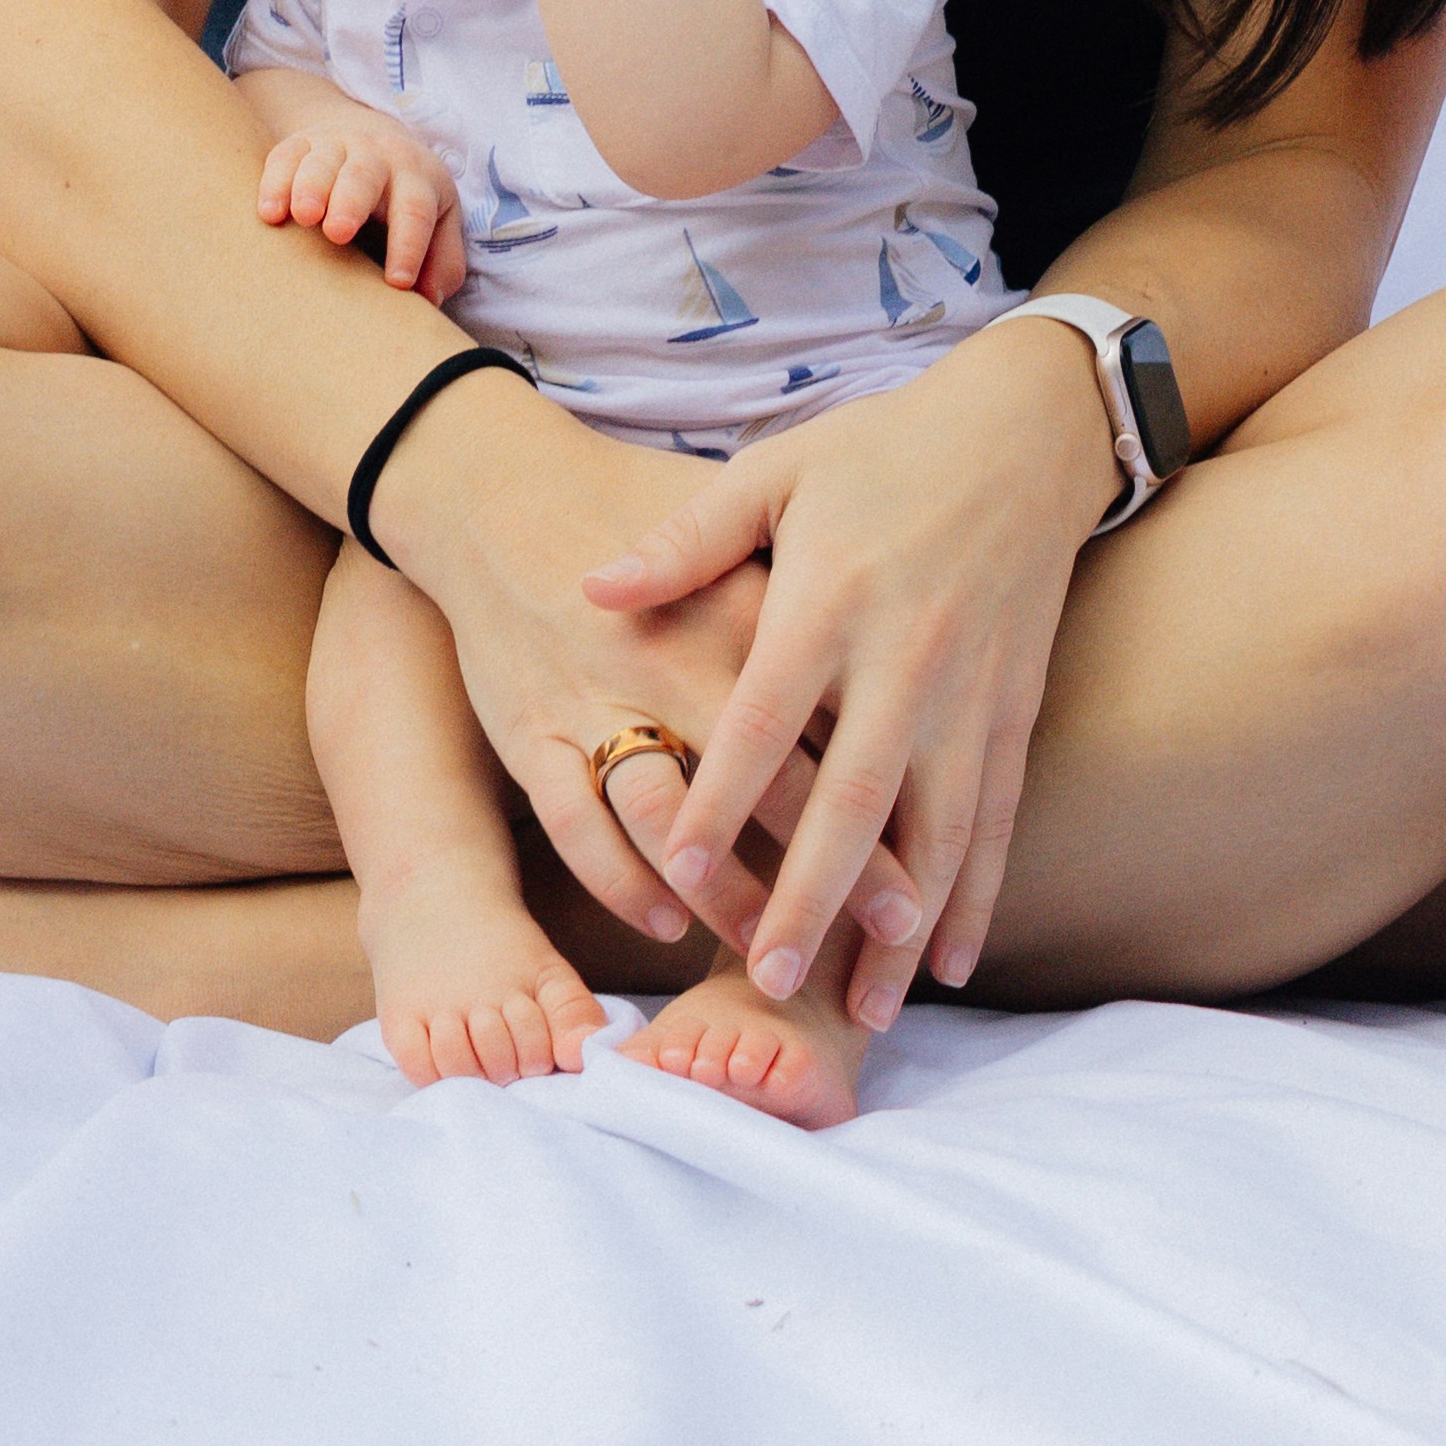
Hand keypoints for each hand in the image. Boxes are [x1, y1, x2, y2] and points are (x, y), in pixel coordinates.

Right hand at [250, 83, 471, 299]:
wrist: (374, 137)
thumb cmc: (406, 198)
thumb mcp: (439, 220)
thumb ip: (442, 261)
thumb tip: (430, 300)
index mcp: (417, 177)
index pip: (416, 210)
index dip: (409, 246)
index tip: (397, 283)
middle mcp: (377, 156)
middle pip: (365, 176)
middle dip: (352, 202)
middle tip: (339, 233)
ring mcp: (336, 146)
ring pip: (322, 163)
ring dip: (311, 188)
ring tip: (303, 217)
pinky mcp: (299, 145)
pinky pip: (285, 158)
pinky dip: (275, 184)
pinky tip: (269, 213)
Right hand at [387, 404, 917, 983]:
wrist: (500, 488)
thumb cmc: (642, 498)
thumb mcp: (745, 509)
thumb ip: (822, 583)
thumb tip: (921, 630)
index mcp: (752, 608)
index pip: (842, 717)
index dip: (897, 793)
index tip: (945, 863)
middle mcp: (680, 662)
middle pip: (774, 782)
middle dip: (837, 869)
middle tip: (892, 934)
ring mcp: (599, 702)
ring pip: (671, 820)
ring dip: (726, 896)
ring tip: (778, 957)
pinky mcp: (532, 733)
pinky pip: (576, 824)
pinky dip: (616, 880)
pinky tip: (664, 924)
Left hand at [575, 317, 1114, 1024]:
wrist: (1027, 430)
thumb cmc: (882, 449)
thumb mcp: (777, 468)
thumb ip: (688, 539)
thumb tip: (594, 587)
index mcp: (833, 596)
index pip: (768, 716)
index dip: (723, 794)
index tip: (675, 868)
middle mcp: (908, 655)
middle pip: (856, 798)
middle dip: (813, 898)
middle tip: (765, 981)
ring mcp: (971, 690)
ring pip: (938, 829)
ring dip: (901, 926)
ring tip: (863, 1011)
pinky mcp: (1015, 707)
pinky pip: (998, 816)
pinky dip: (978, 894)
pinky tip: (949, 960)